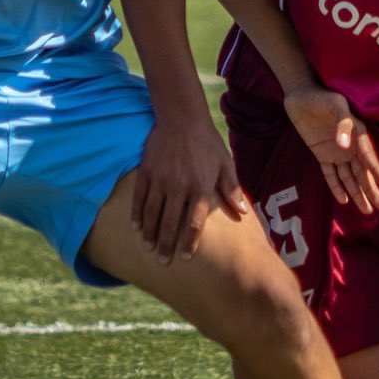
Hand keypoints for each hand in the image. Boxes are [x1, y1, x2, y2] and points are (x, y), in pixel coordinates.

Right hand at [131, 112, 250, 262]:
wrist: (182, 117)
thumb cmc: (207, 142)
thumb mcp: (225, 164)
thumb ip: (232, 189)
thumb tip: (243, 213)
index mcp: (200, 187)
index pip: (195, 223)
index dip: (190, 242)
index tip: (186, 257)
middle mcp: (179, 186)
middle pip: (171, 223)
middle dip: (166, 244)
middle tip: (164, 261)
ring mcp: (160, 179)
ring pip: (153, 213)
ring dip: (150, 233)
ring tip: (148, 248)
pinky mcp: (147, 172)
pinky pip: (140, 198)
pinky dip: (137, 214)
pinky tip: (136, 227)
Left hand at [282, 85, 378, 213]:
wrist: (300, 95)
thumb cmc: (321, 97)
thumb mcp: (335, 104)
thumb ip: (343, 123)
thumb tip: (345, 146)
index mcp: (357, 132)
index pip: (367, 155)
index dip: (376, 170)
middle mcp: (349, 145)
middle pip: (362, 171)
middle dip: (371, 189)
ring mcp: (336, 152)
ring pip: (349, 176)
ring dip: (357, 192)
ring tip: (367, 210)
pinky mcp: (322, 155)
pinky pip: (330, 174)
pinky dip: (336, 187)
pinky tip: (344, 200)